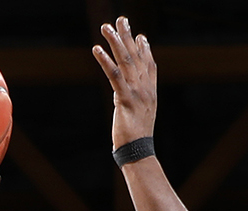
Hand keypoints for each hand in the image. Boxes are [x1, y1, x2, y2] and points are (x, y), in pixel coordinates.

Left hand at [92, 17, 156, 148]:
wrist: (138, 152)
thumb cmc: (136, 138)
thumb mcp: (141, 116)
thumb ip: (136, 101)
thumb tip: (128, 96)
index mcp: (150, 92)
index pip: (149, 65)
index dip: (145, 49)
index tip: (139, 35)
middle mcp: (146, 89)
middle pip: (137, 57)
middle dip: (128, 37)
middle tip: (121, 20)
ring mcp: (137, 92)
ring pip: (126, 61)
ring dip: (115, 42)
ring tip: (106, 27)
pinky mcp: (125, 99)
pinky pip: (114, 75)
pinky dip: (105, 60)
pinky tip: (97, 49)